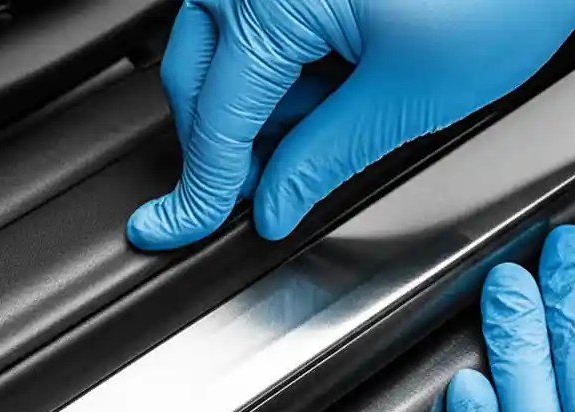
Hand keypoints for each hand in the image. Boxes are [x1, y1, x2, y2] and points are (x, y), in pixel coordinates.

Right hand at [126, 0, 574, 249]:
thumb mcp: (403, 101)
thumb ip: (321, 158)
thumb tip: (274, 202)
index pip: (218, 116)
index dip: (202, 188)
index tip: (171, 226)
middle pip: (200, 77)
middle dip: (227, 145)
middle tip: (262, 195)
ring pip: (226, 51)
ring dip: (258, 109)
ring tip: (328, 131)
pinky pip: (260, 22)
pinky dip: (284, 71)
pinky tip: (330, 95)